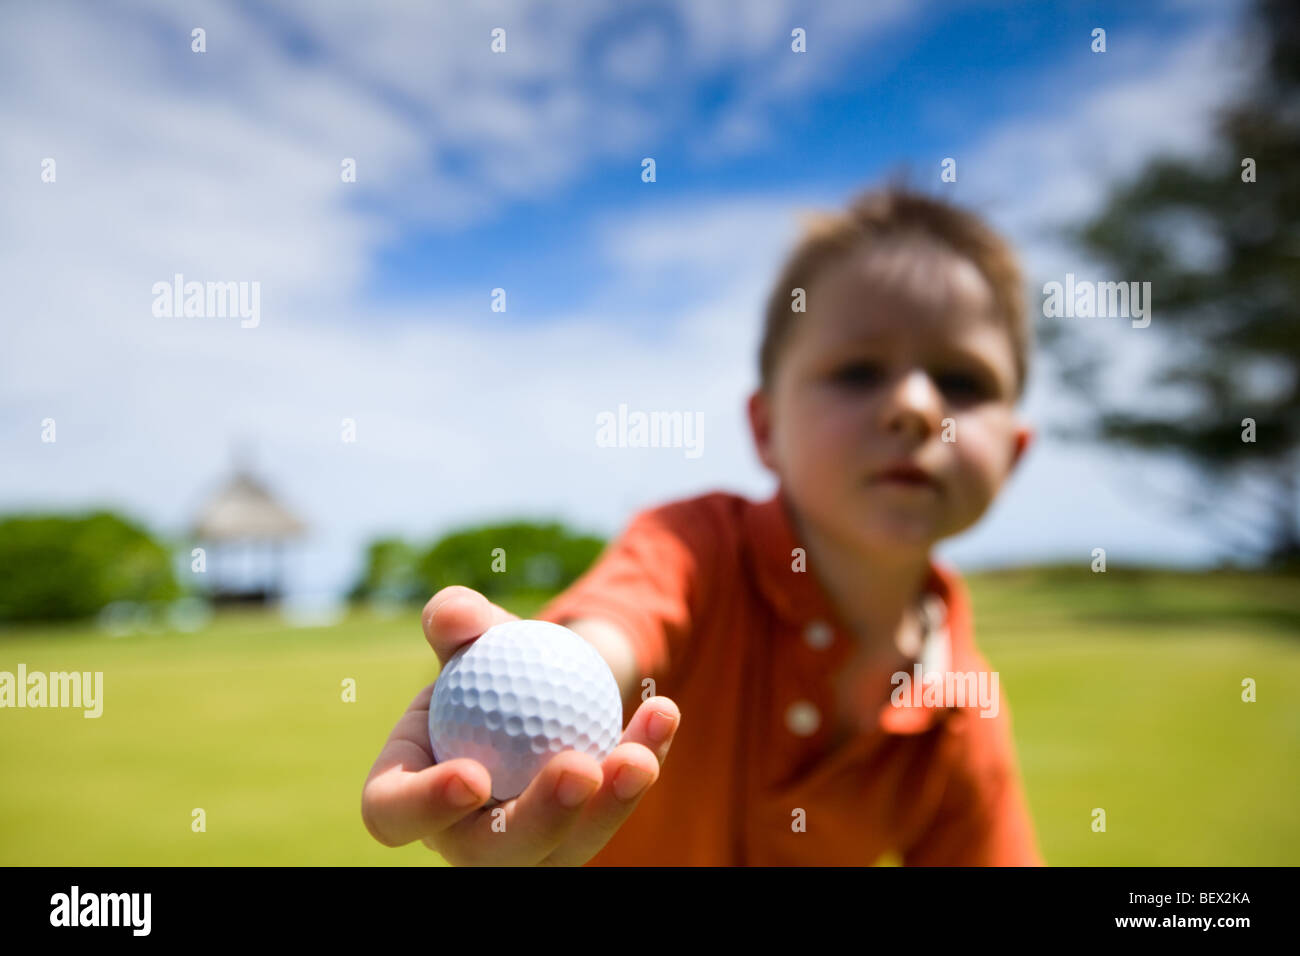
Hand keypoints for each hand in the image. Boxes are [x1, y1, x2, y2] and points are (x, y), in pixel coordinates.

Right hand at [360, 585, 680, 864]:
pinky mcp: (581, 837)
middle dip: (541, 820)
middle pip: (492, 853)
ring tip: (638, 758)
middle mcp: (463, 834)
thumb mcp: (473, 629)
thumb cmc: (489, 657)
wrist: (544, 679)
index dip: (426, 807)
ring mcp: (528, 847)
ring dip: (610, 805)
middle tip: (579, 770)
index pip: (396, 814)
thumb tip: (457, 617)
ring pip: (567, 848)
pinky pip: (616, 809)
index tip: (473, 775)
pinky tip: (662, 714)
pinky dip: (644, 759)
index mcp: (407, 789)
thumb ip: (457, 618)